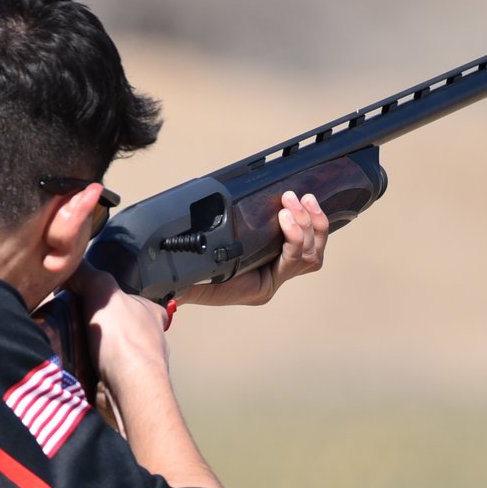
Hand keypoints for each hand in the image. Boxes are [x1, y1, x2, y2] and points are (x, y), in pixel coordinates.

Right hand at [70, 263, 169, 390]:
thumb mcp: (102, 290)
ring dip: (92, 351)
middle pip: (123, 328)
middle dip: (101, 327)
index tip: (98, 303)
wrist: (127, 386)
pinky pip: (102, 374)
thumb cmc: (122, 336)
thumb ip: (87, 274)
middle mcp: (149, 339)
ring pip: (112, 353)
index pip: (139, 302)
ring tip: (67, 344)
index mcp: (151, 314)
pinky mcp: (124, 386)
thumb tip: (70, 264)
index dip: (120, 300)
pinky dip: (88, 371)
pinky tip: (72, 367)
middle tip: (73, 322)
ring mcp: (138, 366)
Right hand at [174, 190, 328, 307]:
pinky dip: (314, 224)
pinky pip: (310, 243)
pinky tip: (307, 203)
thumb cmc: (194, 280)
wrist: (189, 282)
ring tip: (304, 197)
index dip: (294, 239)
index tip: (282, 215)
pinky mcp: (282, 253)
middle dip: (304, 225)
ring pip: (315, 250)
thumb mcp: (194, 283)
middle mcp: (275, 280)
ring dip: (314, 223)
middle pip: (308, 256)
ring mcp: (281, 268)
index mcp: (260, 288)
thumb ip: (187, 288)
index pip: (291, 264)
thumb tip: (171, 289)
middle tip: (290, 198)